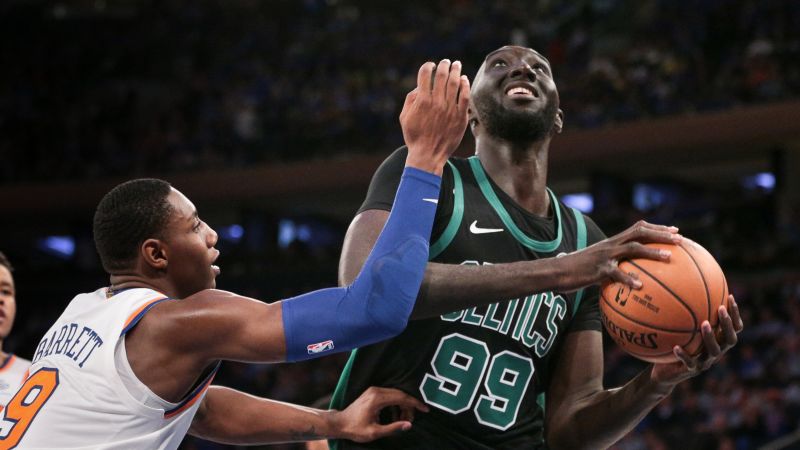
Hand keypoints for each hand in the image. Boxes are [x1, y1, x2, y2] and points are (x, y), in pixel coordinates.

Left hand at [333, 386, 428, 442]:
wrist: (339, 423)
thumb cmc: (355, 429)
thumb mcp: (375, 432)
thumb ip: (393, 428)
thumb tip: (409, 425)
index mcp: (377, 398)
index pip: (402, 397)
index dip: (415, 403)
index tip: (425, 409)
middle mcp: (376, 391)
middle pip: (400, 395)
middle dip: (409, 407)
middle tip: (410, 421)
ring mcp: (374, 390)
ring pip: (396, 395)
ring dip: (402, 407)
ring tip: (402, 421)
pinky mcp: (372, 393)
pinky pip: (390, 396)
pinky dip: (395, 406)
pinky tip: (394, 418)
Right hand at [400, 59, 470, 174]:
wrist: (428, 155)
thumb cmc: (414, 137)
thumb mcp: (404, 117)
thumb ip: (410, 99)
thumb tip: (420, 87)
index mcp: (422, 101)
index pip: (425, 74)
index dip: (428, 66)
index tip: (430, 65)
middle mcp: (437, 102)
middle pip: (442, 76)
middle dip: (444, 65)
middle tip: (446, 62)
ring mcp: (450, 109)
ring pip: (455, 83)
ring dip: (456, 71)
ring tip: (456, 65)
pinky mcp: (461, 117)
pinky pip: (465, 96)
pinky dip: (465, 85)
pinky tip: (464, 80)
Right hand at [557, 220, 680, 291]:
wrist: (556, 271)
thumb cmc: (575, 270)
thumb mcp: (594, 264)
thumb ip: (611, 267)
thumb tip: (627, 279)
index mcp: (611, 242)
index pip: (637, 228)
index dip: (657, 228)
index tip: (675, 231)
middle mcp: (610, 245)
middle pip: (639, 233)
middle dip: (661, 234)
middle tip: (680, 240)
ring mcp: (604, 256)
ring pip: (632, 248)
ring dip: (652, 252)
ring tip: (668, 257)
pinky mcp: (598, 269)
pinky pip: (616, 274)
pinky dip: (629, 279)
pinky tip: (640, 287)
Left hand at [651, 295, 743, 385]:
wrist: (665, 372)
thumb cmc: (675, 345)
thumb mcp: (682, 330)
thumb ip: (686, 315)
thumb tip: (681, 288)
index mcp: (718, 342)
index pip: (734, 328)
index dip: (735, 314)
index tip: (730, 296)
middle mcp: (715, 352)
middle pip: (730, 339)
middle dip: (727, 323)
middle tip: (721, 308)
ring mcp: (704, 363)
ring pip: (714, 351)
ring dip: (710, 337)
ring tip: (704, 323)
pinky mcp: (690, 371)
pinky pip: (689, 363)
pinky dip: (684, 355)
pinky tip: (676, 347)